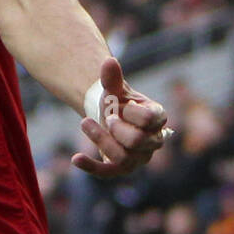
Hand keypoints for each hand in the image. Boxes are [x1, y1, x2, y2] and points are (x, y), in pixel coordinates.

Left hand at [71, 56, 170, 179]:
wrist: (107, 115)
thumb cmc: (117, 101)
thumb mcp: (114, 89)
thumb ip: (112, 78)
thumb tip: (108, 61)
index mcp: (158, 119)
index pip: (149, 120)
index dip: (130, 112)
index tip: (120, 106)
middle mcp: (153, 141)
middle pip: (136, 141)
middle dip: (116, 128)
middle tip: (106, 118)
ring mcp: (139, 157)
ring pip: (123, 158)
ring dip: (100, 140)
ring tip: (85, 123)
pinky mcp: (121, 168)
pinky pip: (108, 172)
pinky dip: (91, 166)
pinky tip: (75, 158)